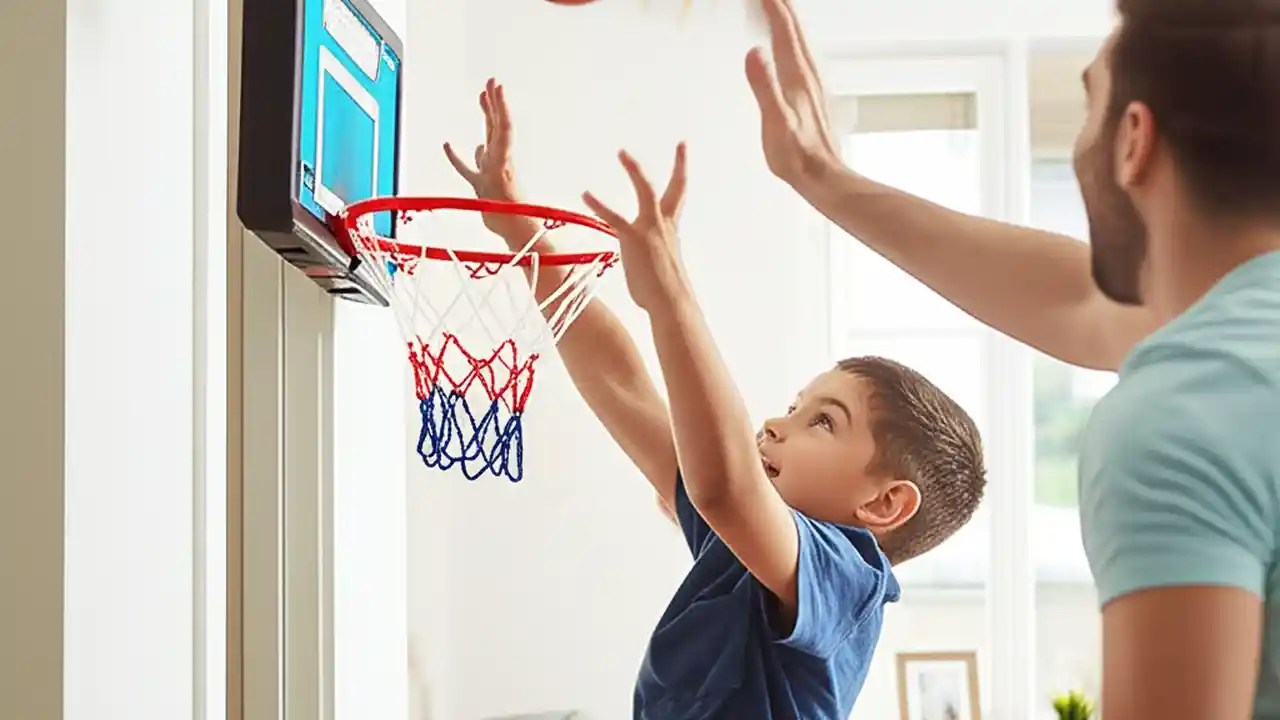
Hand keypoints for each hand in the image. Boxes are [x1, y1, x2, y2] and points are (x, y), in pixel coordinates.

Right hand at [443, 78, 537, 241]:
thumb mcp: (510, 202)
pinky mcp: (482, 185)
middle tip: (491, 82)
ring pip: (486, 139)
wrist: (516, 234)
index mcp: (504, 162)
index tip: (497, 86)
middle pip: (496, 127)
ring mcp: (490, 172)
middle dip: (493, 103)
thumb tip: (498, 175)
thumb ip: (504, 190)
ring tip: (482, 99)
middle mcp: (498, 162)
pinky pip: (467, 168)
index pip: (503, 129)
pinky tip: (449, 145)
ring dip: (485, 119)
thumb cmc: (515, 219)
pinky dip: (458, 157)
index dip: (500, 107)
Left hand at [583, 144, 689, 313]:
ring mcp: (651, 230)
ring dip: (634, 169)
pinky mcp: (634, 239)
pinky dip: (598, 204)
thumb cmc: (667, 294)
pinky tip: (585, 193)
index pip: (679, 196)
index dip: (682, 171)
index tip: (683, 149)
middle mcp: (664, 225)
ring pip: (646, 190)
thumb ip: (653, 255)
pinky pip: (614, 217)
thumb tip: (647, 260)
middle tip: (681, 143)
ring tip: (623, 152)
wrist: (671, 303)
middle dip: (680, 164)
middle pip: (674, 188)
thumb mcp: (662, 268)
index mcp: (671, 230)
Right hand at [744, 0, 840, 185]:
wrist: (823, 177)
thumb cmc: (797, 156)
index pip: (783, 30)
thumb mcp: (775, 122)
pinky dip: (791, 40)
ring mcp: (812, 84)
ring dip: (787, 20)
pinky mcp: (811, 95)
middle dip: (780, 6)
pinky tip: (789, 47)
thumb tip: (754, 50)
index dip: (771, 7)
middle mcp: (808, 75)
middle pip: (794, 29)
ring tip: (777, 8)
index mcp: (796, 76)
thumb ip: (764, 85)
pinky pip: (800, 55)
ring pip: (799, 40)